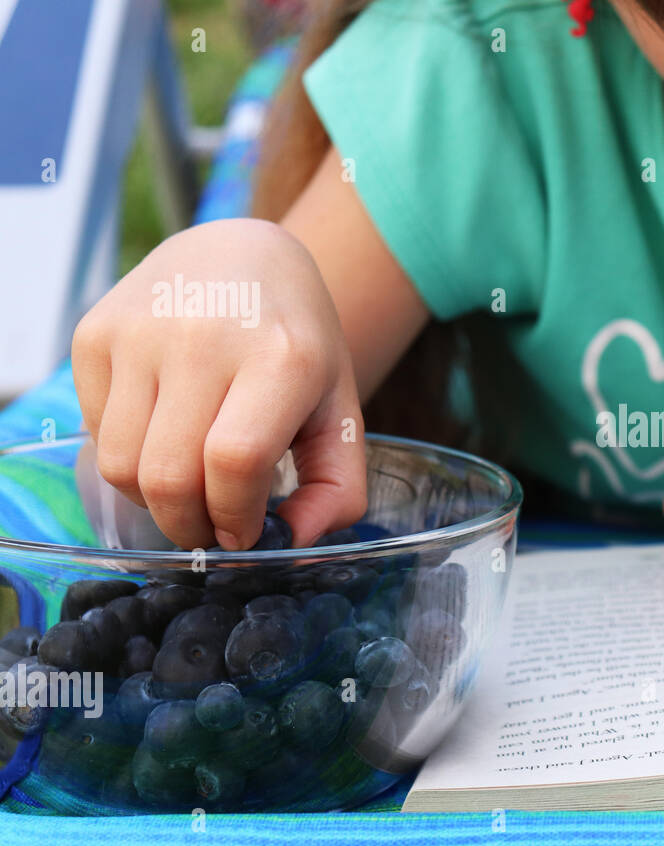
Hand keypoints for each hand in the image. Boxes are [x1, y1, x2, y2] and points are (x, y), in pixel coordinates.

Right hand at [71, 218, 368, 550]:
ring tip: (189, 487)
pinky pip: (96, 433)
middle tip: (212, 527)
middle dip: (190, 526)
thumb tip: (294, 545)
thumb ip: (337, 489)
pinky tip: (164, 435)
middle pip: (170, 476)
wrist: (243, 255)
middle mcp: (205, 337)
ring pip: (121, 465)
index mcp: (281, 357)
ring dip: (153, 500)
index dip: (235, 516)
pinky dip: (128, 457)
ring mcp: (141, 332)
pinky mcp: (95, 333)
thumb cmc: (297, 348)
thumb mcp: (340, 413)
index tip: (245, 533)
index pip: (236, 462)